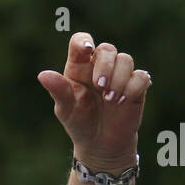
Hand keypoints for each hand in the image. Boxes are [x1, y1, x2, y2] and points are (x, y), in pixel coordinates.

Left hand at [37, 33, 151, 169]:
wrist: (100, 143)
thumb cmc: (79, 122)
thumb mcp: (65, 109)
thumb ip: (58, 91)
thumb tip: (43, 75)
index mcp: (79, 67)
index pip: (80, 42)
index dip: (84, 41)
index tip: (87, 50)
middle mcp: (99, 66)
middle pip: (107, 49)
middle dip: (105, 66)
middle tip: (100, 87)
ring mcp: (120, 75)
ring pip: (125, 60)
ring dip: (119, 79)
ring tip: (110, 100)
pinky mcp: (136, 86)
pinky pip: (141, 76)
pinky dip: (133, 88)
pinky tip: (122, 102)